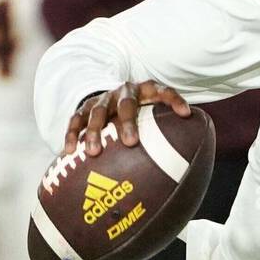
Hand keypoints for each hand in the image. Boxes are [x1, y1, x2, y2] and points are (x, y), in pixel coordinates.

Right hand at [62, 80, 190, 155]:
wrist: (110, 98)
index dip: (175, 100)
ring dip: (94, 131)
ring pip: (97, 112)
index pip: (163, 91)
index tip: (185, 114)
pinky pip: (75, 120)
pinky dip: (71, 134)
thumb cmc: (140, 116)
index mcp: (146, 91)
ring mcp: (102, 99)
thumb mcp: (155, 117)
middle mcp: (123, 92)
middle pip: (126, 104)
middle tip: (130, 143)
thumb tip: (191, 169)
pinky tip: (68, 151)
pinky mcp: (83, 108)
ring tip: (93, 152)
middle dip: (128, 122)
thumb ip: (169, 133)